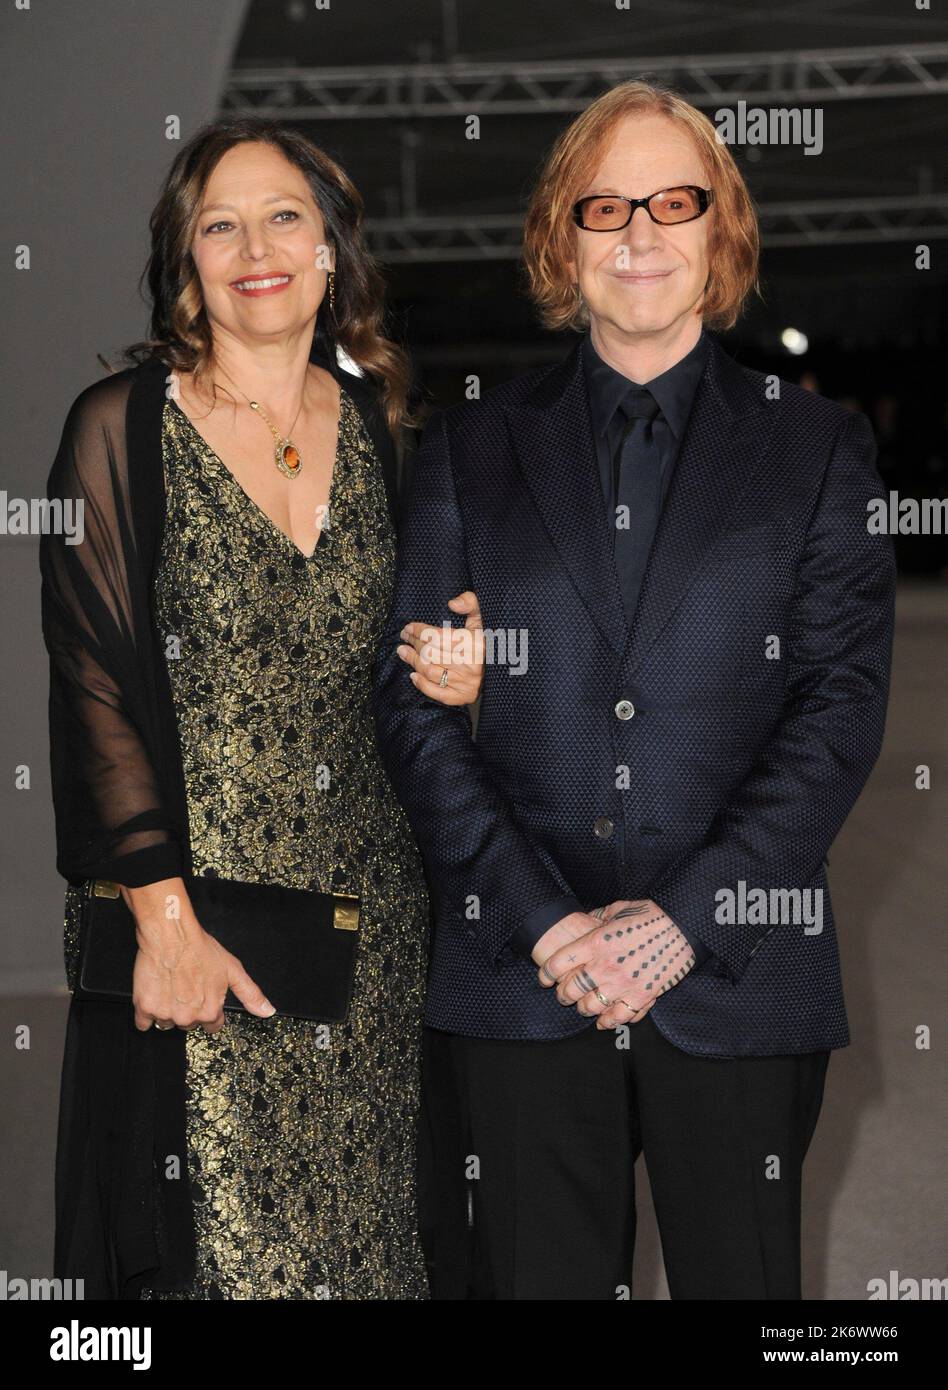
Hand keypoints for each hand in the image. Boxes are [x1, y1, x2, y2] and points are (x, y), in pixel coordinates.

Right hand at [124, 878, 275, 1032]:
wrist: (171, 934)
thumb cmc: (200, 948)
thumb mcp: (233, 969)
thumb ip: (250, 994)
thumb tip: (268, 1011)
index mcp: (211, 1010)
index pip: (213, 1025)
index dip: (209, 1010)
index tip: (202, 996)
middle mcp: (188, 1017)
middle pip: (189, 1024)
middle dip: (188, 1009)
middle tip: (186, 986)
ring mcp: (166, 1014)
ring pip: (167, 1023)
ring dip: (168, 1010)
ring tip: (171, 986)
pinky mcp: (145, 1008)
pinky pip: (144, 1023)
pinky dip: (147, 1013)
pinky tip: (154, 995)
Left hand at [396, 590, 483, 705]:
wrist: (505, 665)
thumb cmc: (490, 638)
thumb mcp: (484, 616)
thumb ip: (470, 602)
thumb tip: (452, 604)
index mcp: (474, 643)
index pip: (437, 636)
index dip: (419, 631)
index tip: (409, 627)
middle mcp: (470, 665)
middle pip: (430, 653)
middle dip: (413, 644)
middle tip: (404, 638)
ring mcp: (467, 683)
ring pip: (430, 671)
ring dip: (413, 661)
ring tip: (404, 652)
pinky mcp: (464, 696)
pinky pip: (438, 693)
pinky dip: (422, 685)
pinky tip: (413, 675)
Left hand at [537, 899, 695, 1029]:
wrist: (684, 925)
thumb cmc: (652, 914)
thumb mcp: (619, 908)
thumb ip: (598, 917)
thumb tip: (587, 920)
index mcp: (596, 942)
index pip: (558, 964)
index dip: (546, 974)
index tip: (544, 978)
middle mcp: (605, 966)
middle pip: (571, 989)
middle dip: (563, 994)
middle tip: (564, 994)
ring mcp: (623, 983)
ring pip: (591, 1007)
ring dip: (583, 1009)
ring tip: (583, 1006)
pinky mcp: (642, 996)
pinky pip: (619, 1017)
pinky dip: (608, 1022)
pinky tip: (603, 1021)